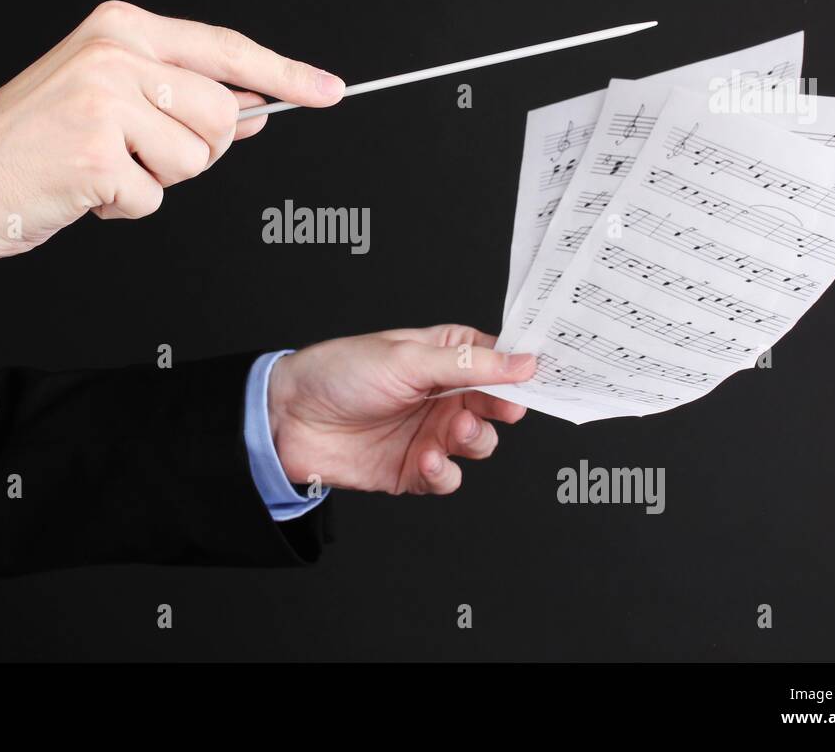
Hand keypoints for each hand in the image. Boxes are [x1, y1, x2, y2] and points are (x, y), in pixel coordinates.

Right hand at [0, 0, 344, 259]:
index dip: (284, 74)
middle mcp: (115, 53)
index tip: (329, 91)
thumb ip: (181, 94)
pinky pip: (155, 198)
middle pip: (221, 116)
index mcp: (121, 27)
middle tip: (134, 151)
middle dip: (193, 150)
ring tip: (103, 165)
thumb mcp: (107, 96)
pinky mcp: (97, 154)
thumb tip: (256, 108)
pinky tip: (84, 189)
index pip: (225, 48)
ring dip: (156, 179)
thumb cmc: (32, 142)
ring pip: (196, 159)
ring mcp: (105, 101)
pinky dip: (124, 208)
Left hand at [267, 325, 537, 494]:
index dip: (523, 372)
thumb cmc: (340, 372)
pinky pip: (448, 478)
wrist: (289, 418)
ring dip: (473, 441)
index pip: (500, 362)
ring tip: (452, 432)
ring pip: (480, 445)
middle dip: (501, 411)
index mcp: (446, 356)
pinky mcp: (414, 470)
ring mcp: (430, 433)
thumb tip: (526, 361)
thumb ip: (471, 365)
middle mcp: (443, 395)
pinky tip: (425, 461)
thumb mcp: (408, 358)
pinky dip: (444, 473)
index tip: (545, 380)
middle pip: (498, 407)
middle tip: (495, 410)